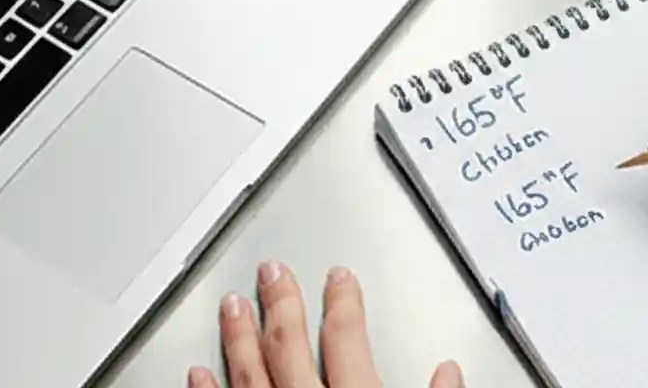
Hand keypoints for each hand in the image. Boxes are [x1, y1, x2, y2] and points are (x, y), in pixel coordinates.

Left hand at [188, 262, 462, 387]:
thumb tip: (449, 373)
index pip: (346, 339)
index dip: (344, 304)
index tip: (339, 279)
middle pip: (289, 347)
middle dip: (281, 304)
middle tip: (272, 272)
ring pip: (249, 374)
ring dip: (238, 337)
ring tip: (230, 305)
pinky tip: (198, 370)